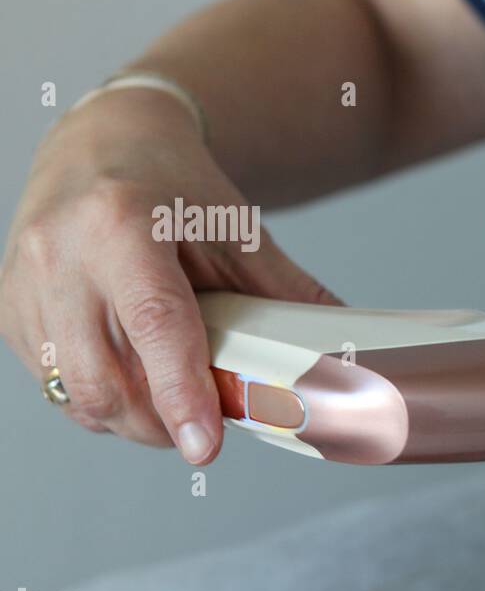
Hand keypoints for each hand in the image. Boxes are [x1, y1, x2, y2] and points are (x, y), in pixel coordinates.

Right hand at [0, 88, 340, 462]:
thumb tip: (345, 359)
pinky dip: (98, 399)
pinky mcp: (8, 306)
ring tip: (171, 401)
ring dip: (130, 418)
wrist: (104, 142)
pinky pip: (54, 383)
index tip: (207, 447)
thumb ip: (289, 298)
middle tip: (205, 426)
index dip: (182, 395)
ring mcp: (24, 282)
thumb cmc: (177, 188)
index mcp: (121, 224)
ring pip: (76, 393)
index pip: (154, 326)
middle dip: (161, 424)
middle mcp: (60, 253)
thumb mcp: (240, 234)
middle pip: (106, 379)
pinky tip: (132, 378)